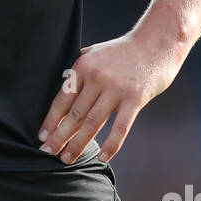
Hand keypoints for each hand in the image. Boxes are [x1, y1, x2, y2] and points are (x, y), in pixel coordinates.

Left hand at [37, 32, 182, 163]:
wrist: (158, 42)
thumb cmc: (124, 50)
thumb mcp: (96, 52)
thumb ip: (80, 68)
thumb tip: (63, 83)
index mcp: (83, 66)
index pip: (62, 99)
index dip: (51, 120)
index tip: (42, 137)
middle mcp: (96, 78)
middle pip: (74, 114)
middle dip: (59, 137)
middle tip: (49, 153)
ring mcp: (116, 89)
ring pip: (92, 123)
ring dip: (78, 144)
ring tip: (67, 159)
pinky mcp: (135, 98)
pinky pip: (120, 127)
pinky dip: (111, 145)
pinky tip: (102, 157)